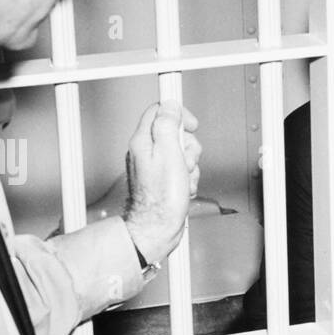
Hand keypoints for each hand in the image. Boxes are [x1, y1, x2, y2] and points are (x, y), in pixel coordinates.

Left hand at [123, 100, 201, 265]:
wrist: (157, 228)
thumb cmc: (161, 198)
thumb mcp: (168, 153)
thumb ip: (168, 125)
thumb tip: (169, 106)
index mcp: (143, 141)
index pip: (159, 111)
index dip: (179, 114)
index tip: (191, 124)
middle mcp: (145, 152)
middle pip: (174, 133)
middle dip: (188, 146)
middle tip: (185, 160)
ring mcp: (153, 167)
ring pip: (180, 153)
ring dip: (189, 166)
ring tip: (183, 179)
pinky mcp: (161, 181)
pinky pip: (180, 170)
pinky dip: (186, 179)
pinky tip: (182, 188)